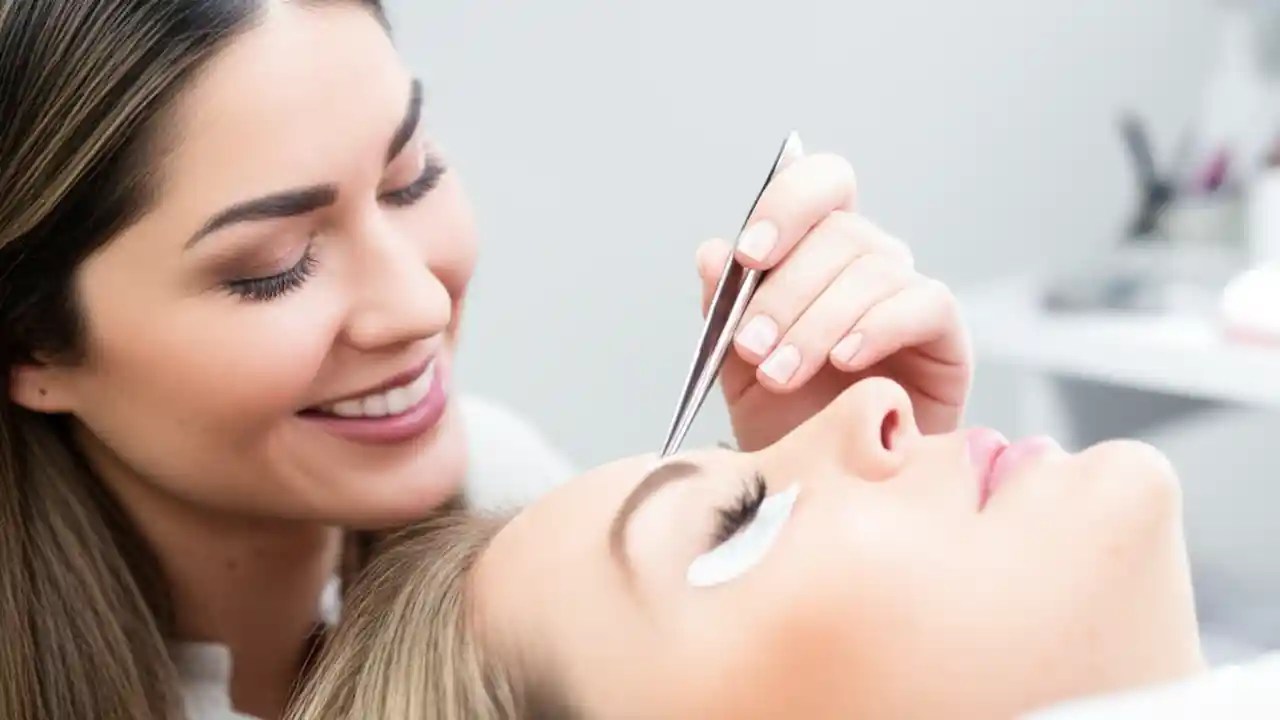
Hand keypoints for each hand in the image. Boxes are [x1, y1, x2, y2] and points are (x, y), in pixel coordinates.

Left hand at [698, 146, 971, 451]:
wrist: (823, 484)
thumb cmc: (787, 422)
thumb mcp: (736, 367)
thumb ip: (724, 308)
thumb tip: (712, 252)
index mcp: (817, 251)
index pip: (819, 186)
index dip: (786, 205)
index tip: (748, 256)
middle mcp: (869, 262)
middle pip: (840, 231)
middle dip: (785, 292)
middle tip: (751, 347)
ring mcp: (909, 294)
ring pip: (871, 270)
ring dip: (817, 322)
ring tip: (781, 373)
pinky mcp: (945, 334)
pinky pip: (923, 303)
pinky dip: (878, 327)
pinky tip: (846, 360)